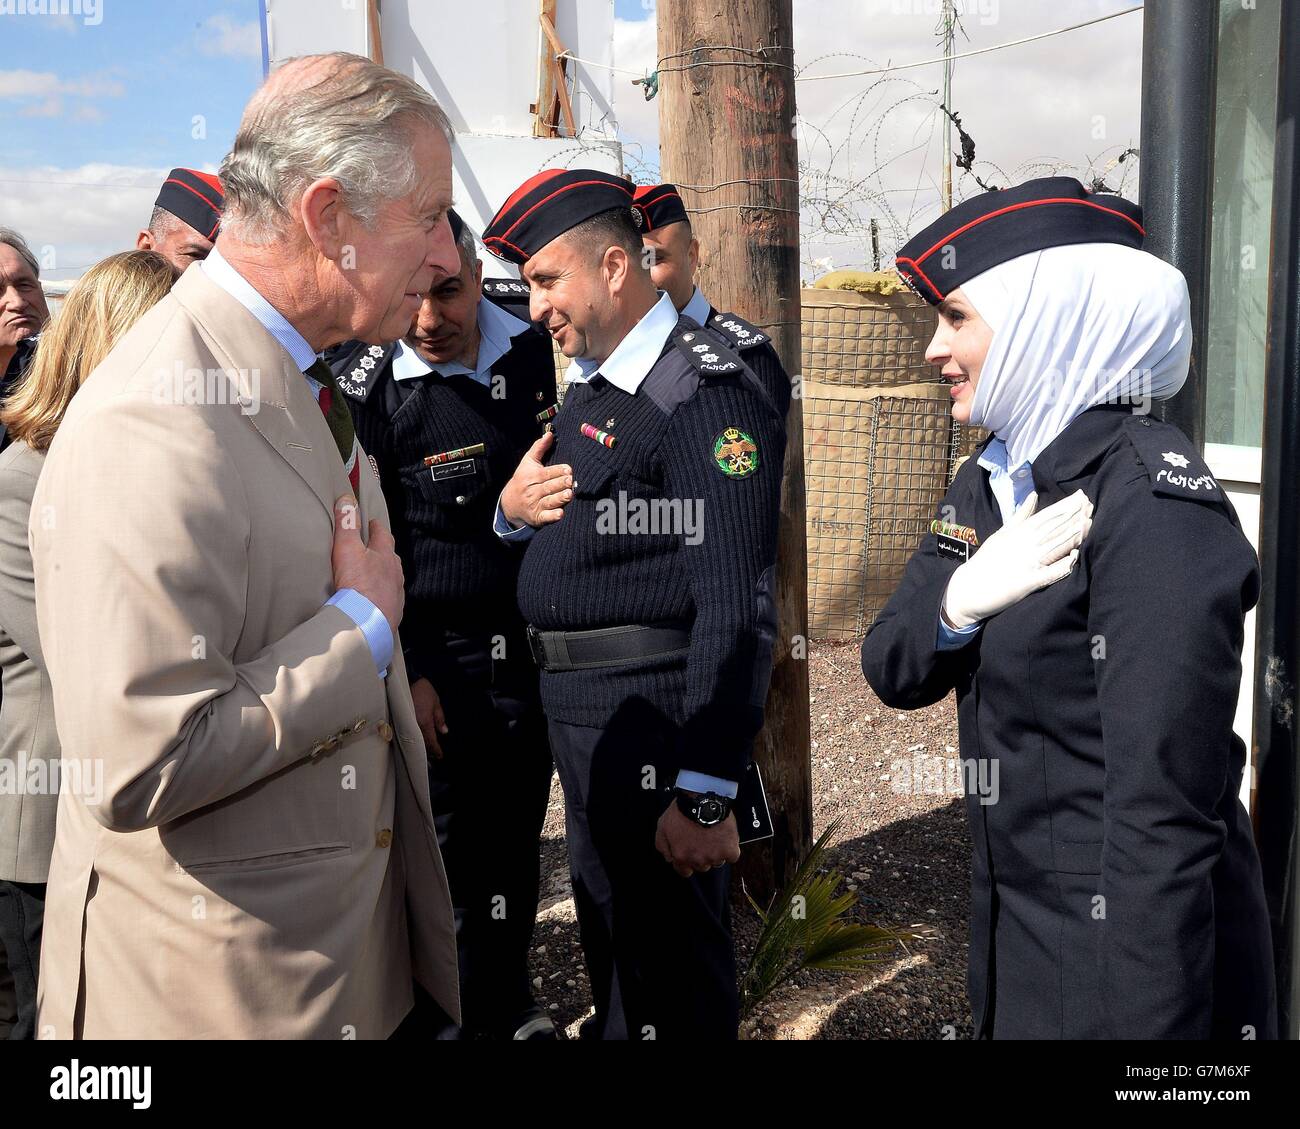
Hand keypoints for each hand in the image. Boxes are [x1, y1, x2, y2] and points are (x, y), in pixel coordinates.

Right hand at [331, 495, 404, 635]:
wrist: (366, 624)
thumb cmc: (358, 586)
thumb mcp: (347, 549)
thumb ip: (347, 524)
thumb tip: (347, 499)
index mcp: (386, 555)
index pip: (383, 534)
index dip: (375, 527)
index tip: (371, 523)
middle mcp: (395, 574)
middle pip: (390, 557)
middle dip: (382, 551)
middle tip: (372, 548)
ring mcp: (396, 594)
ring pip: (392, 579)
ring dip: (384, 575)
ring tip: (373, 575)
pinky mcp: (391, 612)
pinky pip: (389, 600)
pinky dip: (382, 596)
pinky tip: (375, 600)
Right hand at [409, 677, 447, 758]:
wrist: (407, 679)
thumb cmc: (424, 690)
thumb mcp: (436, 702)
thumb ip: (440, 719)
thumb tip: (444, 732)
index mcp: (425, 722)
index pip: (431, 741)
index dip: (436, 750)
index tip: (440, 756)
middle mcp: (414, 725)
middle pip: (421, 743)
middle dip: (428, 751)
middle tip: (434, 756)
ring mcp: (405, 724)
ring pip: (413, 740)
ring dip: (420, 746)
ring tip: (426, 750)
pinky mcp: (399, 720)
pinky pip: (407, 733)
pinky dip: (412, 739)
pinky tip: (415, 740)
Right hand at [500, 431, 572, 528]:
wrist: (510, 503)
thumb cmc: (523, 479)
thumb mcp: (527, 463)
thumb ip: (539, 448)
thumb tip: (550, 433)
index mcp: (532, 476)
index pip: (547, 473)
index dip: (558, 471)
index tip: (568, 470)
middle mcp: (533, 491)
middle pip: (549, 487)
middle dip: (560, 483)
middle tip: (571, 481)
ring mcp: (535, 505)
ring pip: (549, 501)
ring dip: (559, 498)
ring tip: (569, 494)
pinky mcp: (537, 517)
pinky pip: (546, 517)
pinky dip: (552, 516)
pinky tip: (560, 513)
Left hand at [654, 800, 740, 877]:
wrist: (702, 799)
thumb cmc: (682, 810)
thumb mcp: (662, 827)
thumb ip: (663, 846)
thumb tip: (669, 858)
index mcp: (681, 857)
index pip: (685, 871)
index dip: (688, 862)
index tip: (691, 852)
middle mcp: (697, 860)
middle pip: (702, 867)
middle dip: (702, 855)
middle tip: (703, 839)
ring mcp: (714, 857)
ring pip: (717, 861)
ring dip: (717, 851)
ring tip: (714, 834)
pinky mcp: (729, 850)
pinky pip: (732, 856)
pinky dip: (731, 848)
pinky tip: (726, 837)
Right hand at [942, 488, 1093, 628]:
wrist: (968, 589)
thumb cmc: (986, 561)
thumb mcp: (1001, 533)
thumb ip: (1020, 515)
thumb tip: (1033, 495)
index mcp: (1018, 532)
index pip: (1046, 516)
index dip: (1065, 506)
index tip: (1082, 496)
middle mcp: (1024, 545)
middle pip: (1053, 528)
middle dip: (1073, 516)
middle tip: (1091, 504)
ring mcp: (1027, 563)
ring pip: (1054, 546)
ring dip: (1072, 535)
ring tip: (1089, 523)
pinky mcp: (1028, 583)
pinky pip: (1048, 574)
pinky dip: (1061, 565)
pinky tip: (1074, 557)